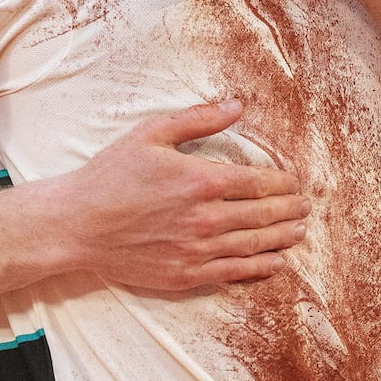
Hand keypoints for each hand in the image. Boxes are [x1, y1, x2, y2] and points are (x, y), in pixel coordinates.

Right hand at [34, 100, 309, 288]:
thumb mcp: (150, 134)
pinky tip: (275, 263)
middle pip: (264, 215)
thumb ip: (198, 120)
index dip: (283, 182)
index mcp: (201, 180)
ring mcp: (198, 250)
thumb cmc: (110, 175)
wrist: (77, 224)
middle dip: (289, 210)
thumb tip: (238, 105)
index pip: (259, 182)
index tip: (293, 182)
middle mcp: (206, 218)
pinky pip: (234, 273)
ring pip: (255, 246)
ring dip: (283, 238)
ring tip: (298, 232)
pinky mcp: (186, 275)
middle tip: (304, 206)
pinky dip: (261, 268)